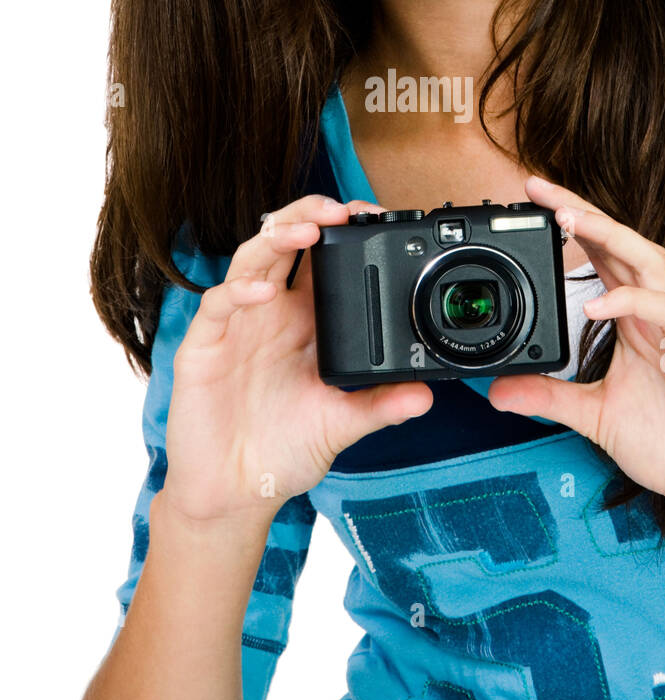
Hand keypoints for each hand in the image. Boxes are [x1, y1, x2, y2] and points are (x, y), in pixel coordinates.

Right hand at [163, 194, 433, 526]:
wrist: (234, 491)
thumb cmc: (283, 450)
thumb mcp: (340, 425)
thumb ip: (379, 407)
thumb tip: (425, 396)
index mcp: (305, 321)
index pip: (320, 258)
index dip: (341, 230)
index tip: (372, 216)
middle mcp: (271, 313)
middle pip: (285, 242)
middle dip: (310, 215)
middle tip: (340, 208)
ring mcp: (237, 325)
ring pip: (251, 260)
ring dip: (278, 238)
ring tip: (307, 229)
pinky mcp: (205, 345)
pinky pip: (218, 305)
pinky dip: (239, 292)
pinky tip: (263, 292)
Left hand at [487, 175, 664, 535]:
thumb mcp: (593, 416)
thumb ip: (550, 397)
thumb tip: (498, 391)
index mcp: (636, 319)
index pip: (604, 256)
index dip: (573, 225)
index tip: (532, 203)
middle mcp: (661, 314)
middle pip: (625, 244)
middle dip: (584, 212)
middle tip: (540, 190)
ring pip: (652, 263)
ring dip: (610, 238)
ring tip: (568, 221)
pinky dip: (633, 303)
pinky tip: (597, 305)